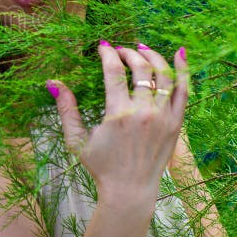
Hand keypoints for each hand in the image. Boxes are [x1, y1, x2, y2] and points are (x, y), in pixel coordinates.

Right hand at [48, 42, 188, 204]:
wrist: (130, 190)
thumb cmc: (102, 166)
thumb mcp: (77, 140)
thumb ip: (66, 109)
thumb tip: (53, 83)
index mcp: (118, 114)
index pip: (114, 71)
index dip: (107, 54)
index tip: (101, 47)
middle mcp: (144, 113)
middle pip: (140, 68)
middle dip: (128, 53)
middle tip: (118, 51)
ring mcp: (164, 117)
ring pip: (163, 74)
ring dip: (152, 56)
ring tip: (141, 50)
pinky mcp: (176, 123)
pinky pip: (184, 90)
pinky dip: (183, 70)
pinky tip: (178, 53)